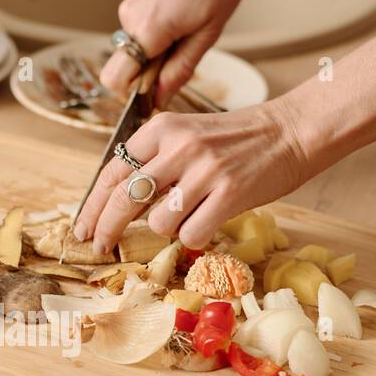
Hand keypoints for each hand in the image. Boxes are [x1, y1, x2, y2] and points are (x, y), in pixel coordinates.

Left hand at [73, 98, 307, 252]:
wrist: (291, 131)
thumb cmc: (236, 140)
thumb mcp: (187, 136)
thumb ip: (155, 161)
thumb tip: (117, 203)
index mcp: (163, 128)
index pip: (113, 171)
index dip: (92, 205)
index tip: (84, 227)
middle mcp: (179, 146)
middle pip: (124, 198)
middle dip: (107, 228)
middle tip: (100, 247)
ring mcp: (205, 170)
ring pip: (159, 222)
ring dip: (167, 229)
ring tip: (191, 213)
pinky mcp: (230, 193)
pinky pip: (191, 235)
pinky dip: (194, 237)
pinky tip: (209, 220)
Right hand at [101, 0, 258, 105]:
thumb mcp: (208, 32)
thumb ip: (180, 69)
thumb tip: (159, 97)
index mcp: (147, 30)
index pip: (116, 81)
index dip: (135, 92)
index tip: (159, 91)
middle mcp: (129, 18)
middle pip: (122, 68)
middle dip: (146, 74)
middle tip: (181, 57)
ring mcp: (130, 7)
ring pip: (132, 50)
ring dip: (156, 52)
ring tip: (189, 29)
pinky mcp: (135, 0)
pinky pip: (138, 32)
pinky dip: (156, 36)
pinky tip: (182, 17)